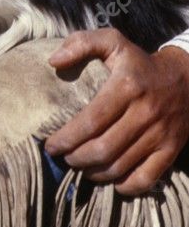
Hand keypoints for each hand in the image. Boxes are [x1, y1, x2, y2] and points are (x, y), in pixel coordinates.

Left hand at [43, 28, 188, 195]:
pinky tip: (110, 179)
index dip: (67, 138)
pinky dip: (125, 185)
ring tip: (80, 167)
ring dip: (94, 172)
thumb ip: (81, 44)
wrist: (187, 77)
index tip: (51, 144)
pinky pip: (146, 178)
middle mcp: (144, 112)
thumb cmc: (139, 62)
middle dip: (77, 158)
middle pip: (103, 148)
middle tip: (64, 158)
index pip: (91, 121)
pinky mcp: (171, 149)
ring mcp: (159, 134)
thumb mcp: (113, 41)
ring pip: (120, 166)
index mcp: (126, 86)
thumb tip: (54, 62)